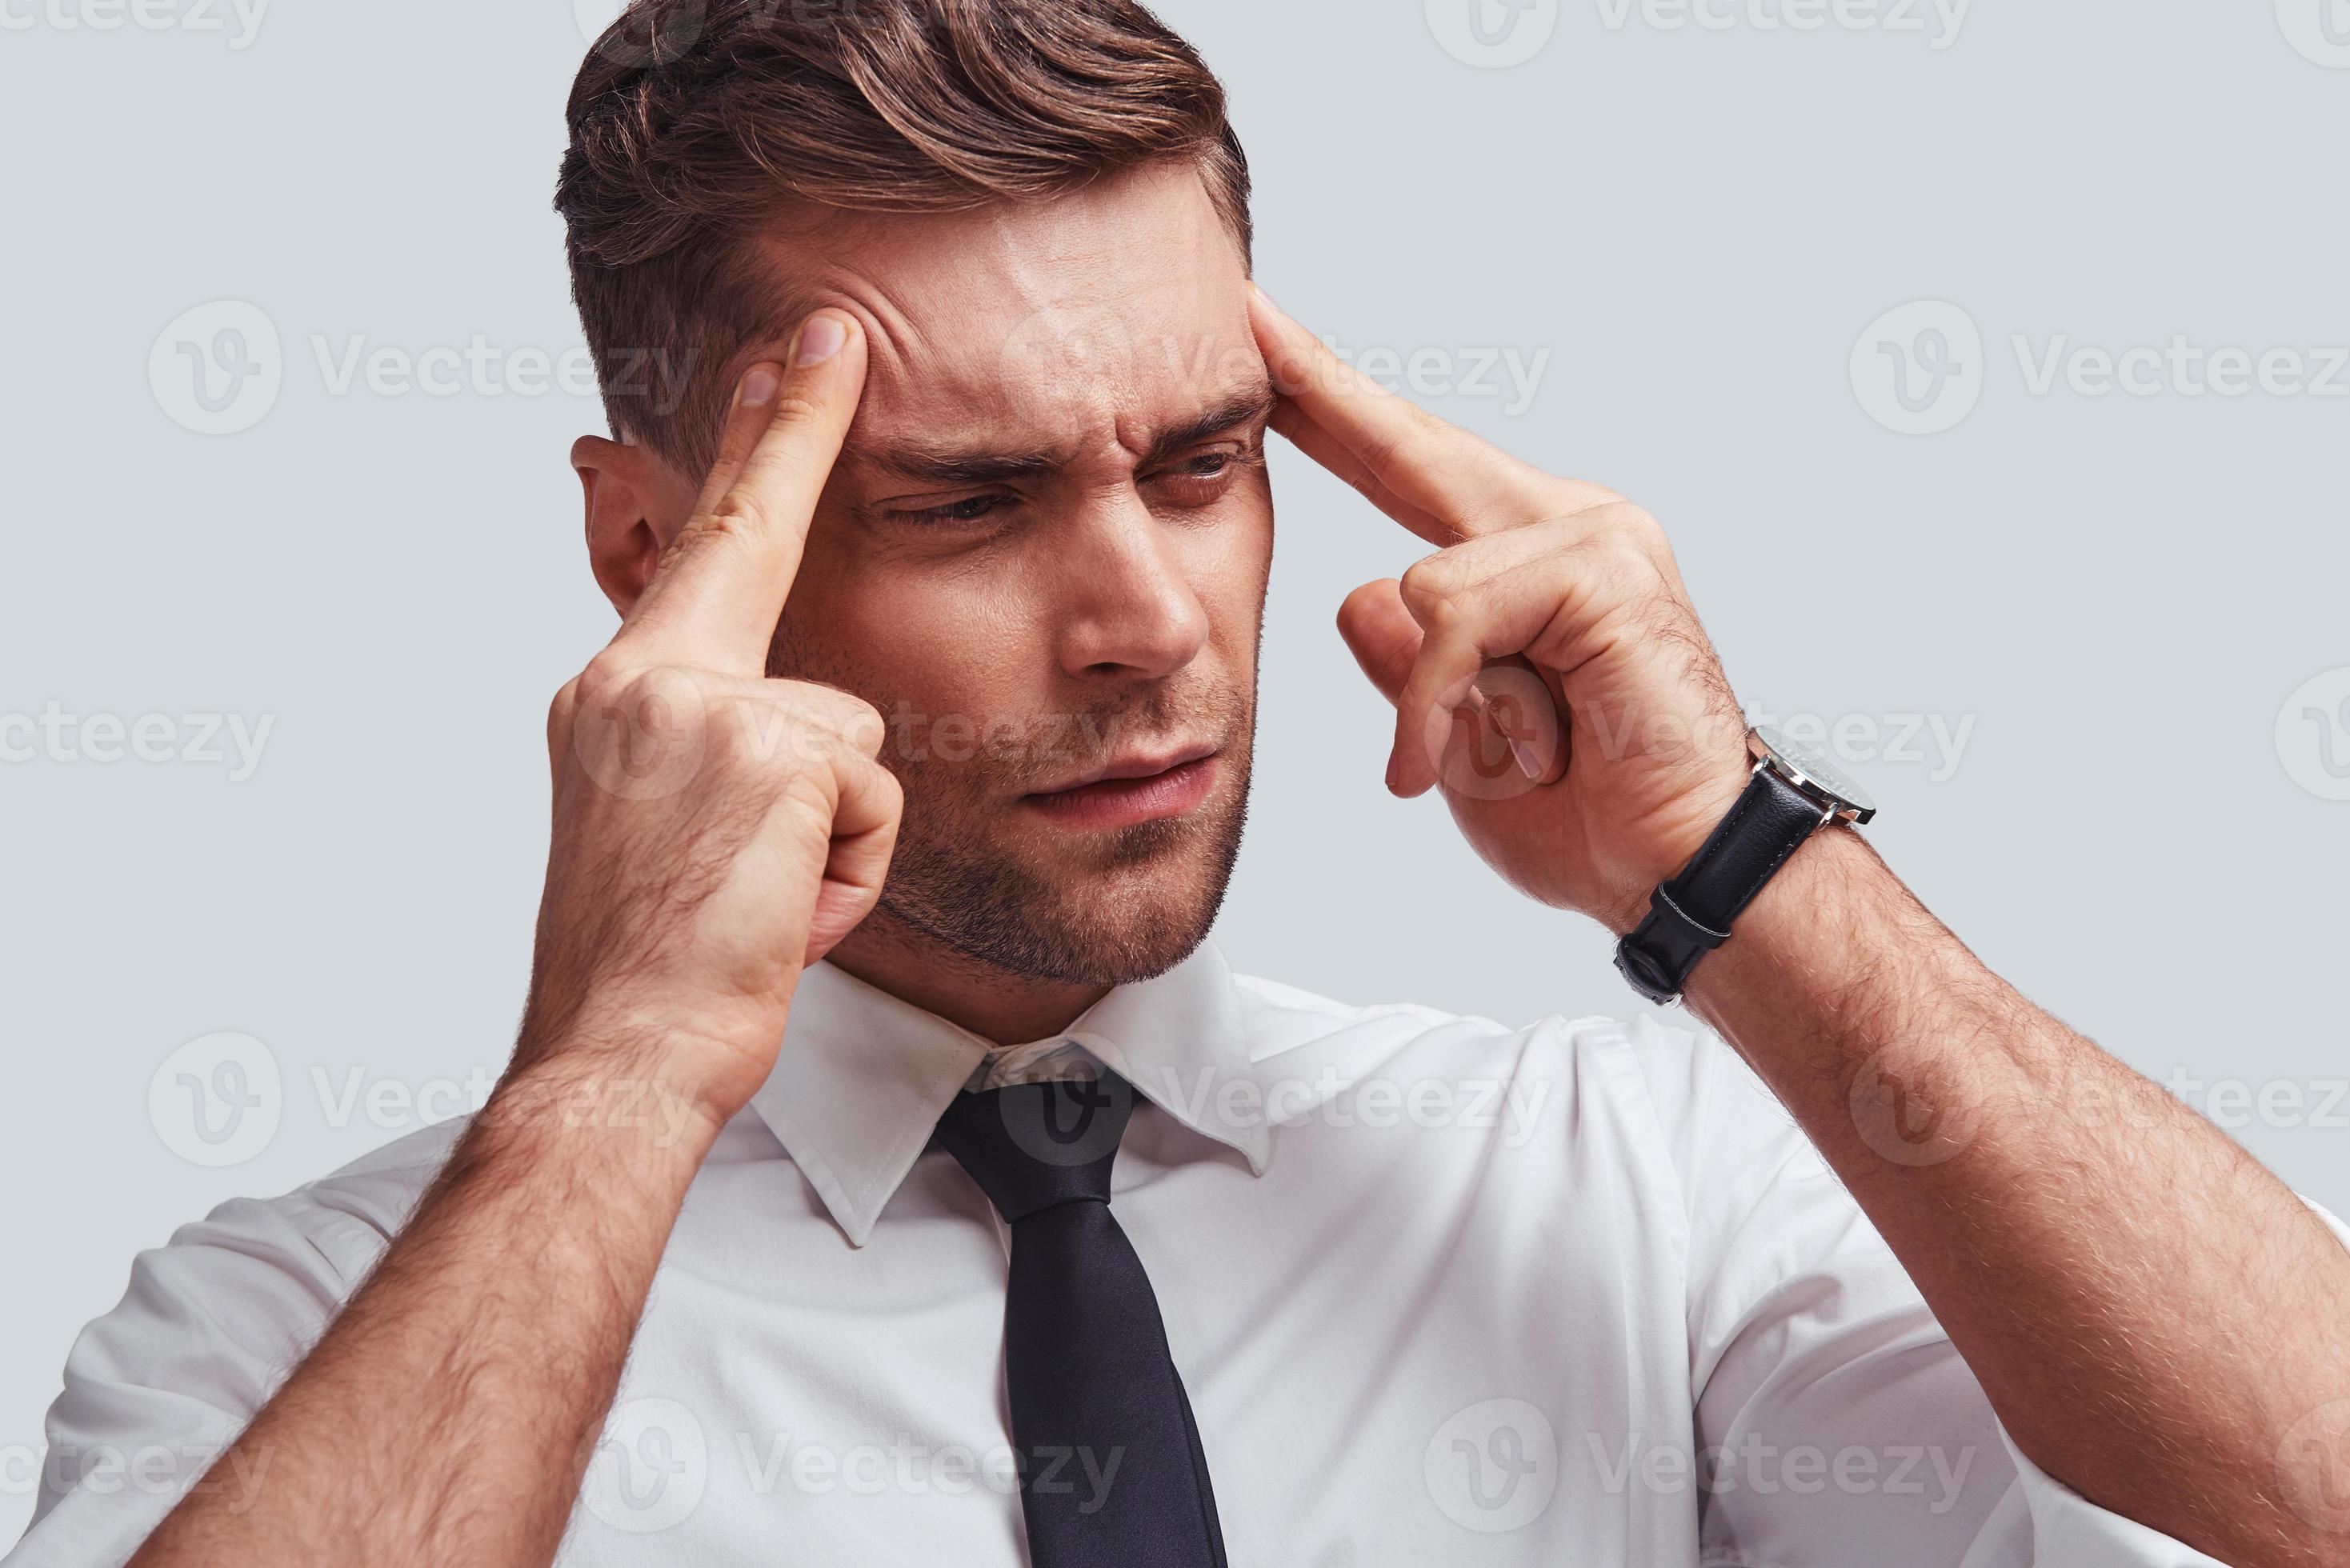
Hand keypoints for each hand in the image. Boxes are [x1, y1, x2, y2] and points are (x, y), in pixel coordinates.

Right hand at [521, 313, 900, 1127]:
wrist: (618, 1054)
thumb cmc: (651, 963)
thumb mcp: (655, 824)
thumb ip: (700, 738)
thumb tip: (756, 703)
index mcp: (617, 690)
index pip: (698, 540)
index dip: (750, 439)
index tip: (793, 351)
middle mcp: (641, 679)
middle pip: (761, 552)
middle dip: (792, 436)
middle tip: (829, 328)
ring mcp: (701, 709)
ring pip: (854, 730)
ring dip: (839, 832)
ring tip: (767, 897)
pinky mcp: (771, 751)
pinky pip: (878, 795)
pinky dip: (853, 874)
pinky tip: (787, 912)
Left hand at [1251, 289, 1750, 933]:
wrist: (1683, 874)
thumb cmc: (1590, 820)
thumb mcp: (1455, 745)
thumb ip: (1408, 672)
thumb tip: (1357, 593)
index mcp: (1529, 560)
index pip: (1407, 471)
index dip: (1332, 413)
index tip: (1263, 351)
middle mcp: (1567, 526)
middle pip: (1411, 446)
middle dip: (1320, 390)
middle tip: (1247, 314)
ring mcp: (1593, 537)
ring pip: (1425, 586)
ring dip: (1441, 704)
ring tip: (1523, 761)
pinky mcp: (1602, 567)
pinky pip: (1456, 621)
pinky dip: (1456, 704)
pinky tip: (1526, 756)